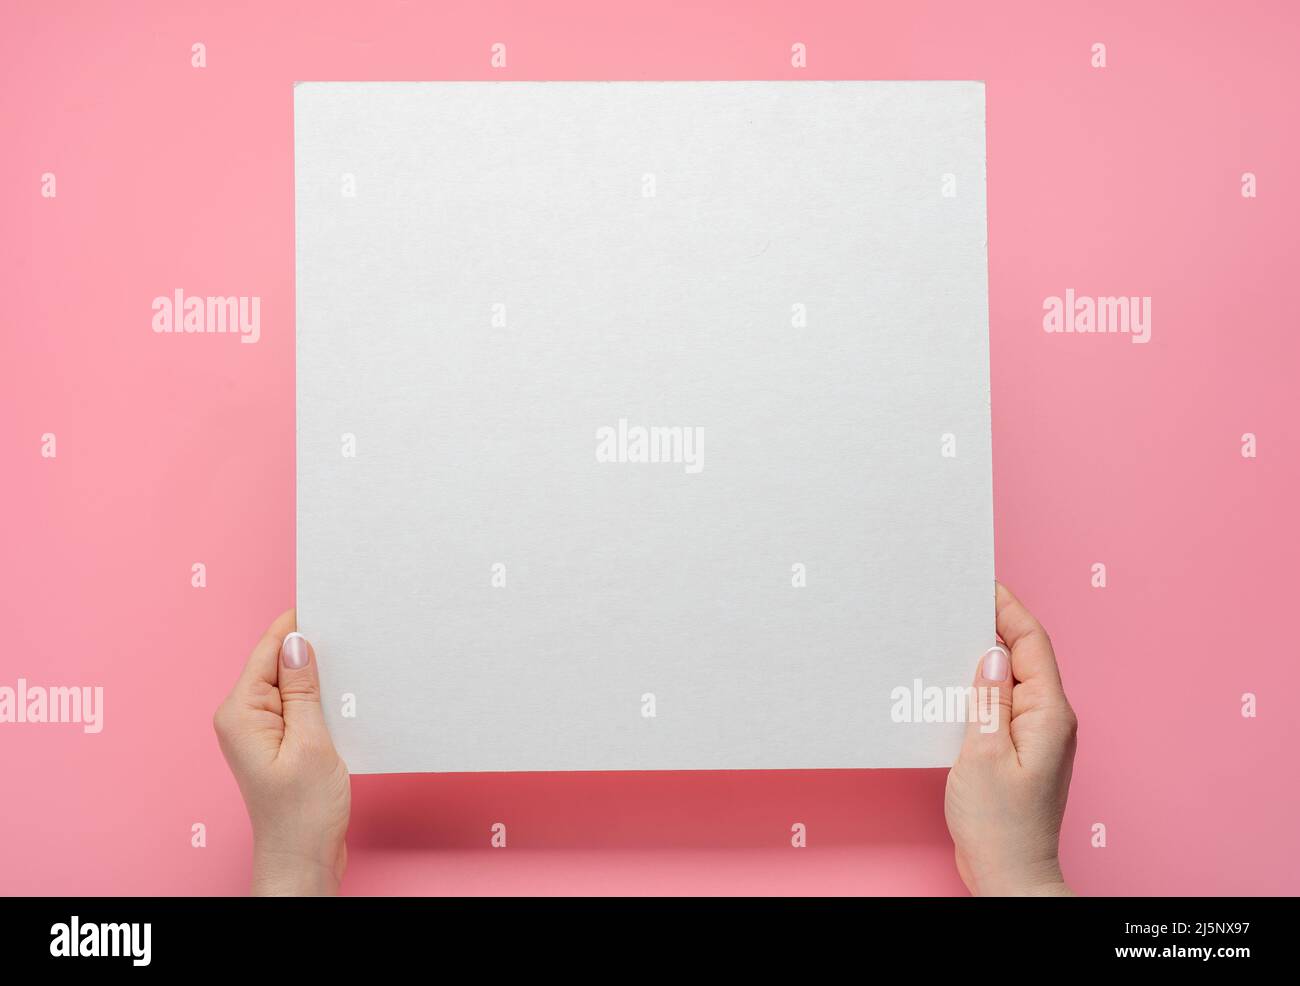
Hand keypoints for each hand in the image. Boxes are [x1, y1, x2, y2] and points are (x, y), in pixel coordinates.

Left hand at [214, 611, 350, 895]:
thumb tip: (296, 642)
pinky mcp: (279, 742)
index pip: (268, 650)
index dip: (297, 625)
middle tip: (352, 637)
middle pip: (279, 663)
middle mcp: (243, 717)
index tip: (327, 602)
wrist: (303, 859)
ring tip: (352, 670)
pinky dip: (320, 699)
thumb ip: (302, 689)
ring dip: (319, 677)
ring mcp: (260, 730)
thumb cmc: (303, 812)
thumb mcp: (311, 742)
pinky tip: (343, 700)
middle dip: (312, 651)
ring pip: (292, 684)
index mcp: (240, 712)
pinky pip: (298, 705)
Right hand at [944, 583, 1077, 895]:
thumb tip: (991, 653)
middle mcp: (1050, 719)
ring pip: (1010, 680)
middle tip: (957, 605)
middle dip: (993, 627)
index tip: (984, 585)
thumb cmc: (1000, 825)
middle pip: (1023, 657)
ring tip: (948, 638)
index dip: (1009, 609)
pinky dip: (980, 688)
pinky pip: (1002, 705)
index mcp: (1049, 714)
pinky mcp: (1020, 750)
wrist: (1009, 875)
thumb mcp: (982, 754)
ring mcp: (1037, 736)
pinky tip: (954, 687)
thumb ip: (988, 699)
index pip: (1032, 643)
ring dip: (983, 659)